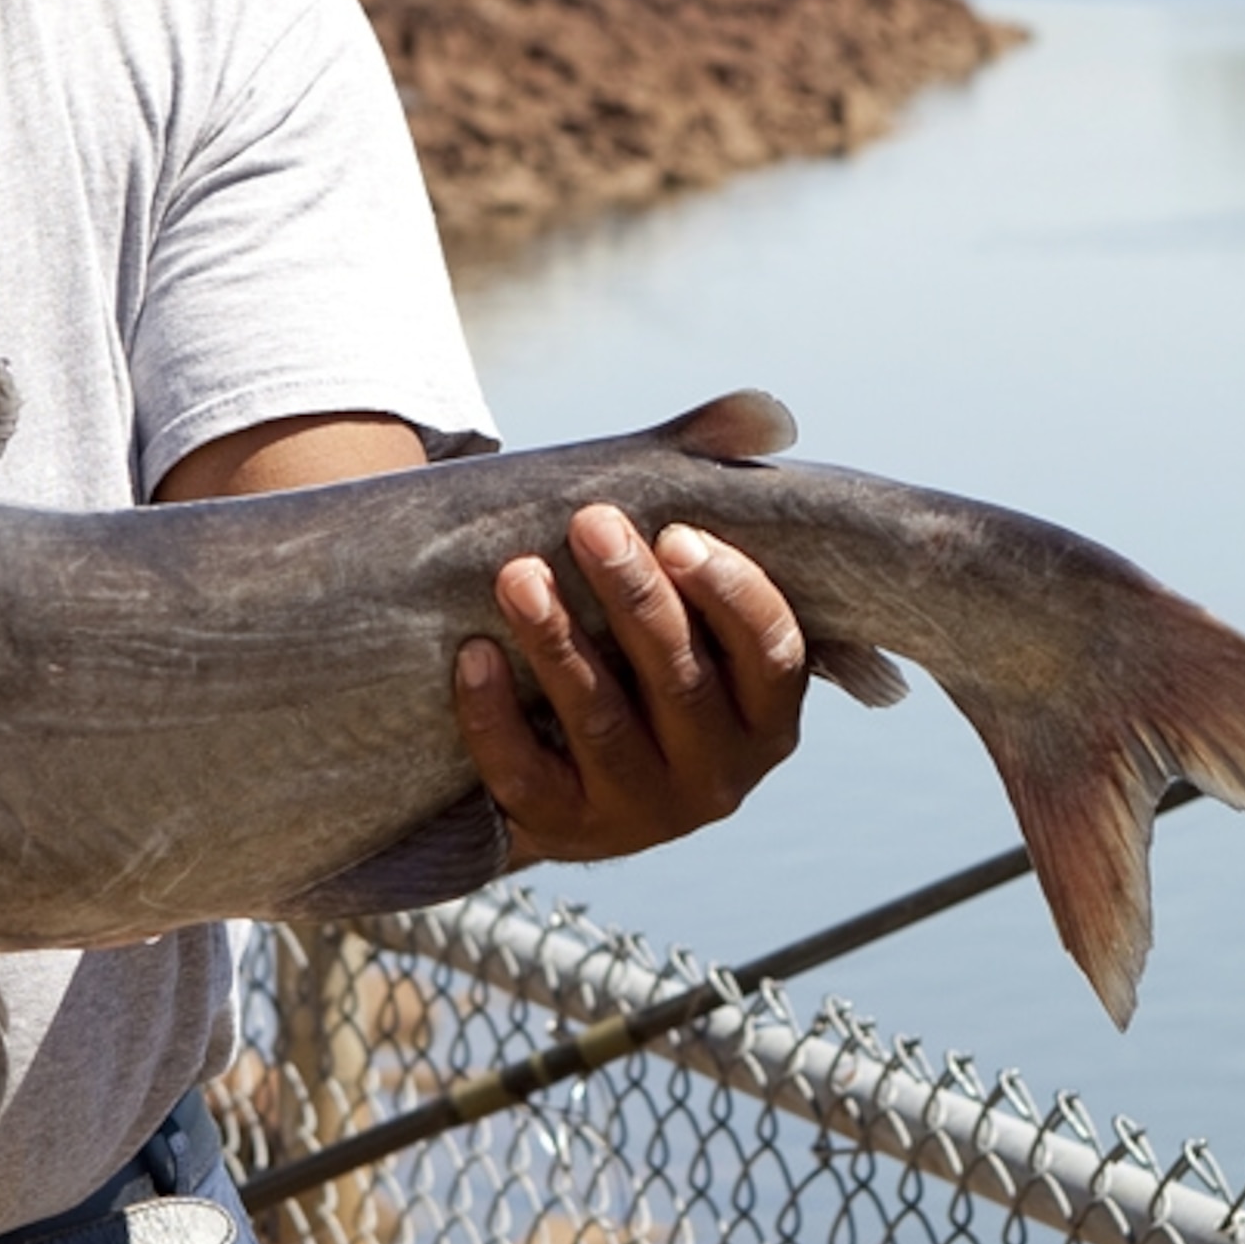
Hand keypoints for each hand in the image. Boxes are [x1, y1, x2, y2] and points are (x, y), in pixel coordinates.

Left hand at [452, 505, 806, 865]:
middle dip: (633, 596)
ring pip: (601, 722)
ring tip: (517, 575)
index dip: (729, 591)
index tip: (676, 533)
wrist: (568, 754)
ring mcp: (644, 811)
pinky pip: (528, 774)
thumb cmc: (641, 643)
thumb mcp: (684, 588)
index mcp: (767, 715)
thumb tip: (768, 414)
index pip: (772, 651)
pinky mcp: (569, 829)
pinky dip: (495, 714)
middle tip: (588, 522)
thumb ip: (714, 499)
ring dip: (557, 642)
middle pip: (680, 678)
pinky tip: (472, 654)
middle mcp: (719, 775)